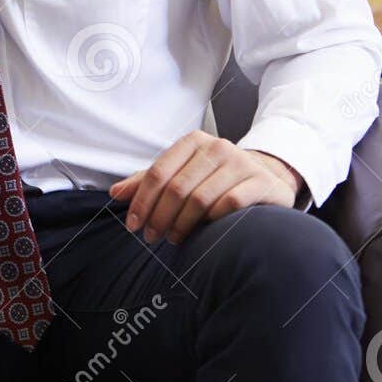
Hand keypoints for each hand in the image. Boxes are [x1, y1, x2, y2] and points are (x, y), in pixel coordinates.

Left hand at [108, 132, 300, 243]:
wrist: (267, 177)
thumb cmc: (214, 178)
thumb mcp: (181, 173)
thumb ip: (147, 181)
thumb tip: (115, 194)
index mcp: (193, 141)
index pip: (158, 172)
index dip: (141, 201)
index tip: (132, 225)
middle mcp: (217, 147)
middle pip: (177, 188)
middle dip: (159, 216)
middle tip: (151, 237)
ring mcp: (242, 163)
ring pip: (201, 198)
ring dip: (182, 224)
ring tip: (174, 239)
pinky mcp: (262, 182)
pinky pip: (231, 204)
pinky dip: (213, 220)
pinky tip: (206, 232)